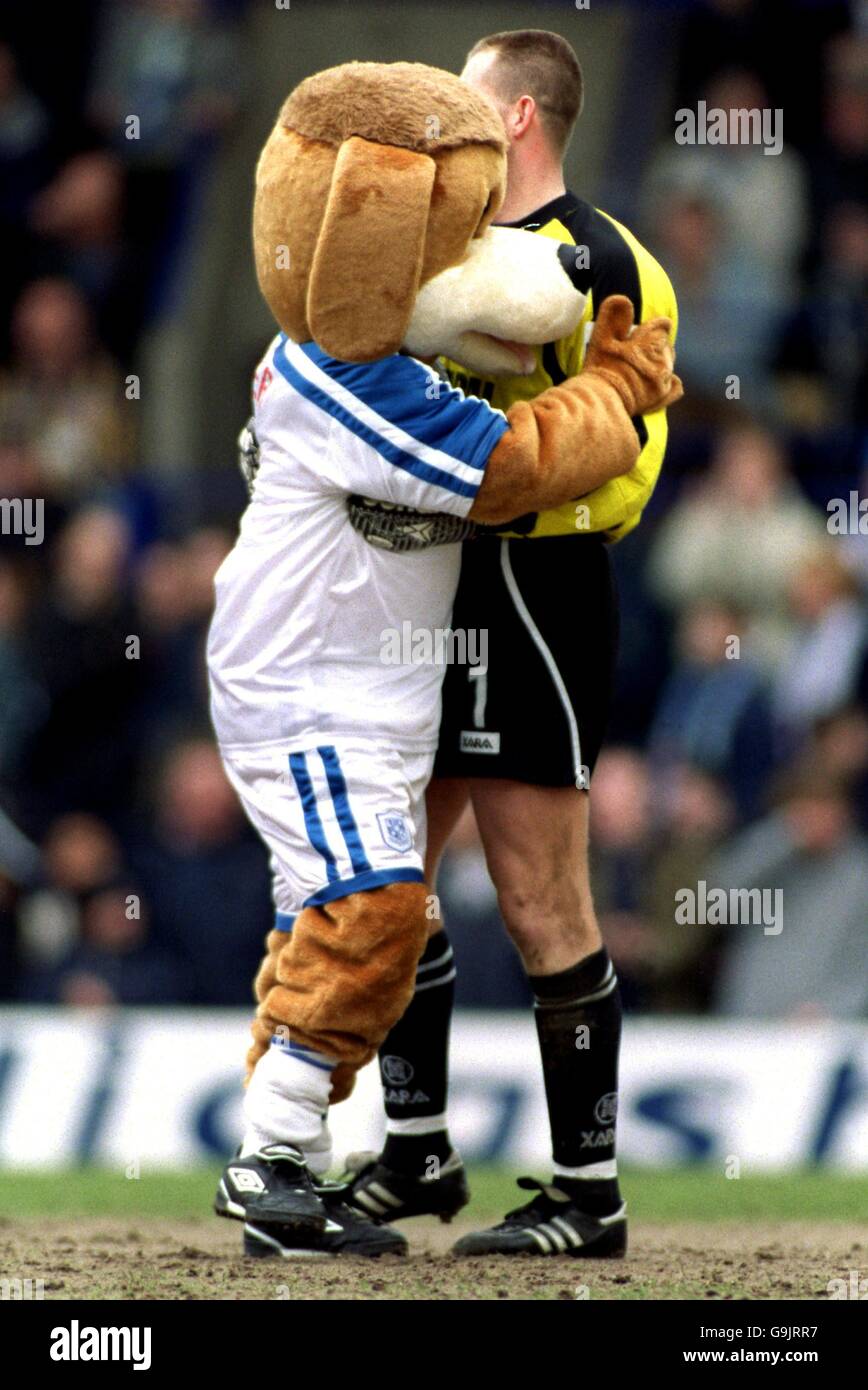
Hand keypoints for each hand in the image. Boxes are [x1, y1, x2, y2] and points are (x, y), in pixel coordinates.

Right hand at [583, 295, 682, 415]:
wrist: (601, 403)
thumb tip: (624, 299)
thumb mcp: (601, 337)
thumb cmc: (599, 369)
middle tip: (639, 349)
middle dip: (656, 344)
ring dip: (660, 360)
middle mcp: (662, 360)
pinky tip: (660, 381)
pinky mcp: (662, 398)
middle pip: (665, 345)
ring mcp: (664, 380)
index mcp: (650, 343)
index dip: (655, 325)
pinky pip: (676, 386)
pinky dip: (671, 382)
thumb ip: (612, 314)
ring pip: (669, 362)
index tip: (650, 326)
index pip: (661, 326)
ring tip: (643, 365)